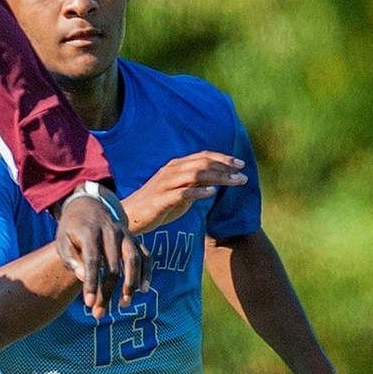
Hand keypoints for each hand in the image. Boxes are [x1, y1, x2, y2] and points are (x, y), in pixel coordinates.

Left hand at [55, 193, 149, 318]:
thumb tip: (84, 277)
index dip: (91, 282)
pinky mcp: (135, 239)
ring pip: (133, 259)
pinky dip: (147, 272)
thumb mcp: (62, 240)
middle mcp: (111, 231)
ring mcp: (126, 234)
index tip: (88, 303)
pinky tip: (144, 290)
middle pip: (113, 265)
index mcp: (90, 232)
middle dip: (107, 292)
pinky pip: (146, 255)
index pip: (92, 260)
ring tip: (124, 304)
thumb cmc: (73, 229)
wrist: (89, 205)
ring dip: (130, 284)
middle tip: (99, 313)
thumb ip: (70, 259)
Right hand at [123, 152, 247, 233]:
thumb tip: (214, 183)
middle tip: (242, 175)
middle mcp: (171, 171)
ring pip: (196, 175)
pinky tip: (212, 193)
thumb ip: (194, 185)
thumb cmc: (156, 206)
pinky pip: (182, 192)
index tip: (240, 165)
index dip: (223, 158)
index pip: (203, 156)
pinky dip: (198, 191)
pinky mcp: (161, 199)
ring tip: (234, 182)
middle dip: (225, 168)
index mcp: (176, 166)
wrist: (129, 217)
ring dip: (218, 178)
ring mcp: (165, 184)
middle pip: (203, 163)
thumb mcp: (179, 192)